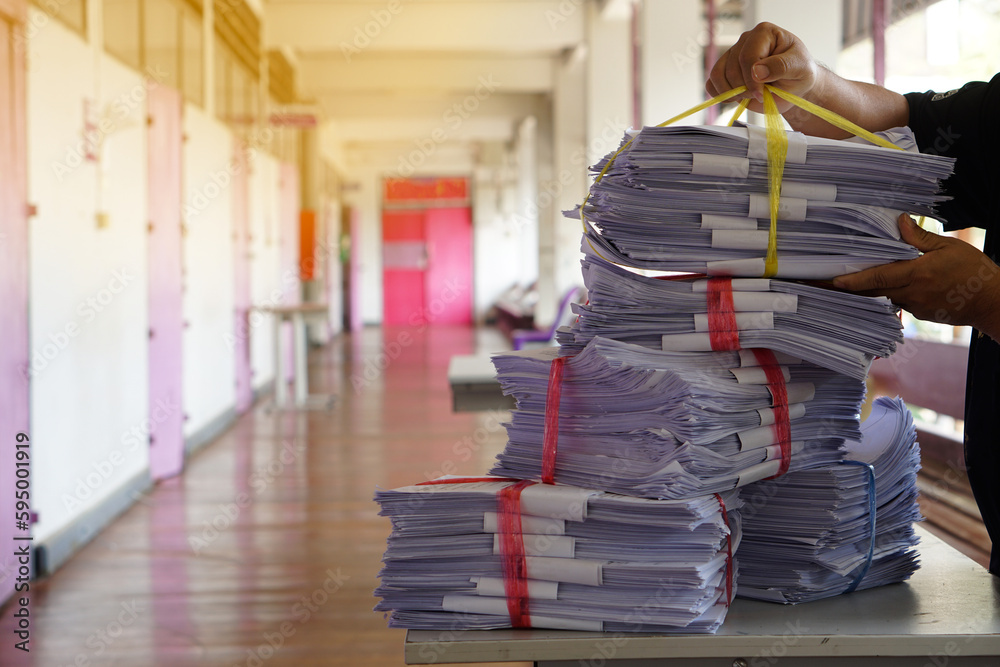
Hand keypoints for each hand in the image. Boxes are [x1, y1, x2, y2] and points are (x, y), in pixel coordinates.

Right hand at [706, 22, 820, 113]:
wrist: (794, 85)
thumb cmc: (799, 72)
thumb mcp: (799, 67)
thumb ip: (781, 66)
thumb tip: (757, 71)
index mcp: (764, 33)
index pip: (748, 56)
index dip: (752, 79)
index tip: (762, 93)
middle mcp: (745, 41)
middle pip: (731, 69)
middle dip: (744, 88)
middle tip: (761, 95)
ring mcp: (732, 55)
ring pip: (718, 76)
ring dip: (732, 93)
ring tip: (749, 96)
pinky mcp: (724, 71)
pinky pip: (711, 84)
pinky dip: (720, 95)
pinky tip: (736, 97)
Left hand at [832, 215, 999, 336]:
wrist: (991, 302)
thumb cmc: (974, 271)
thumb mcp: (950, 247)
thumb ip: (921, 238)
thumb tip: (900, 221)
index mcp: (918, 274)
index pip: (879, 276)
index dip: (855, 279)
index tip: (834, 281)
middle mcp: (912, 293)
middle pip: (872, 290)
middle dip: (846, 288)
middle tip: (821, 284)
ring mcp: (914, 306)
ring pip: (883, 296)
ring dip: (867, 289)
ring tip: (843, 281)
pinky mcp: (918, 314)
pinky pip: (897, 302)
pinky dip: (888, 293)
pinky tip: (884, 285)